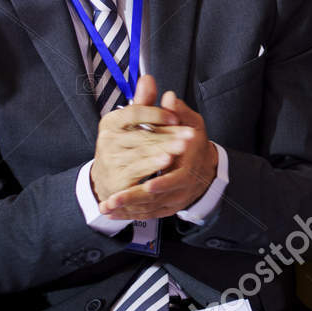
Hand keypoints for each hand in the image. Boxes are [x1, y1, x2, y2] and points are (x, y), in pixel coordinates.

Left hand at [99, 87, 219, 220]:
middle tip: (113, 199)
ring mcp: (175, 199)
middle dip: (134, 198)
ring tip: (107, 207)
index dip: (160, 182)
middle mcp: (184, 187)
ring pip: (150, 207)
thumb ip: (177, 112)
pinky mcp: (167, 207)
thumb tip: (168, 96)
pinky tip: (113, 214)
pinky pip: (147, 214)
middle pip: (158, 196)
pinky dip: (129, 215)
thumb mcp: (191, 124)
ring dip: (127, 209)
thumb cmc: (193, 144)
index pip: (176, 178)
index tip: (144, 185)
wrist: (204, 167)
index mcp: (191, 166)